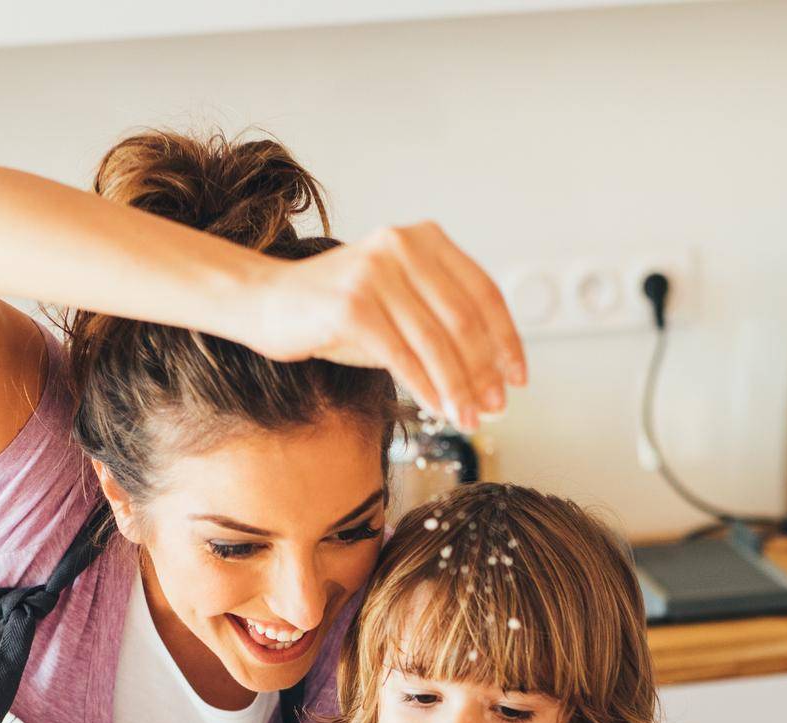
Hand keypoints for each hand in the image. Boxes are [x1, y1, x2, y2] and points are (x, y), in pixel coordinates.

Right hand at [237, 222, 525, 430]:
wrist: (268, 303)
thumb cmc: (338, 311)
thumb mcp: (399, 304)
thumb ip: (442, 324)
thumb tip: (492, 380)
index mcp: (424, 239)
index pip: (482, 292)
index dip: (506, 339)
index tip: (517, 377)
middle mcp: (402, 246)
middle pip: (464, 320)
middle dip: (485, 371)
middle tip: (496, 407)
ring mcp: (376, 273)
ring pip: (436, 343)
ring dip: (459, 388)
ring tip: (469, 418)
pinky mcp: (353, 305)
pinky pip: (403, 357)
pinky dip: (427, 388)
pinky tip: (438, 409)